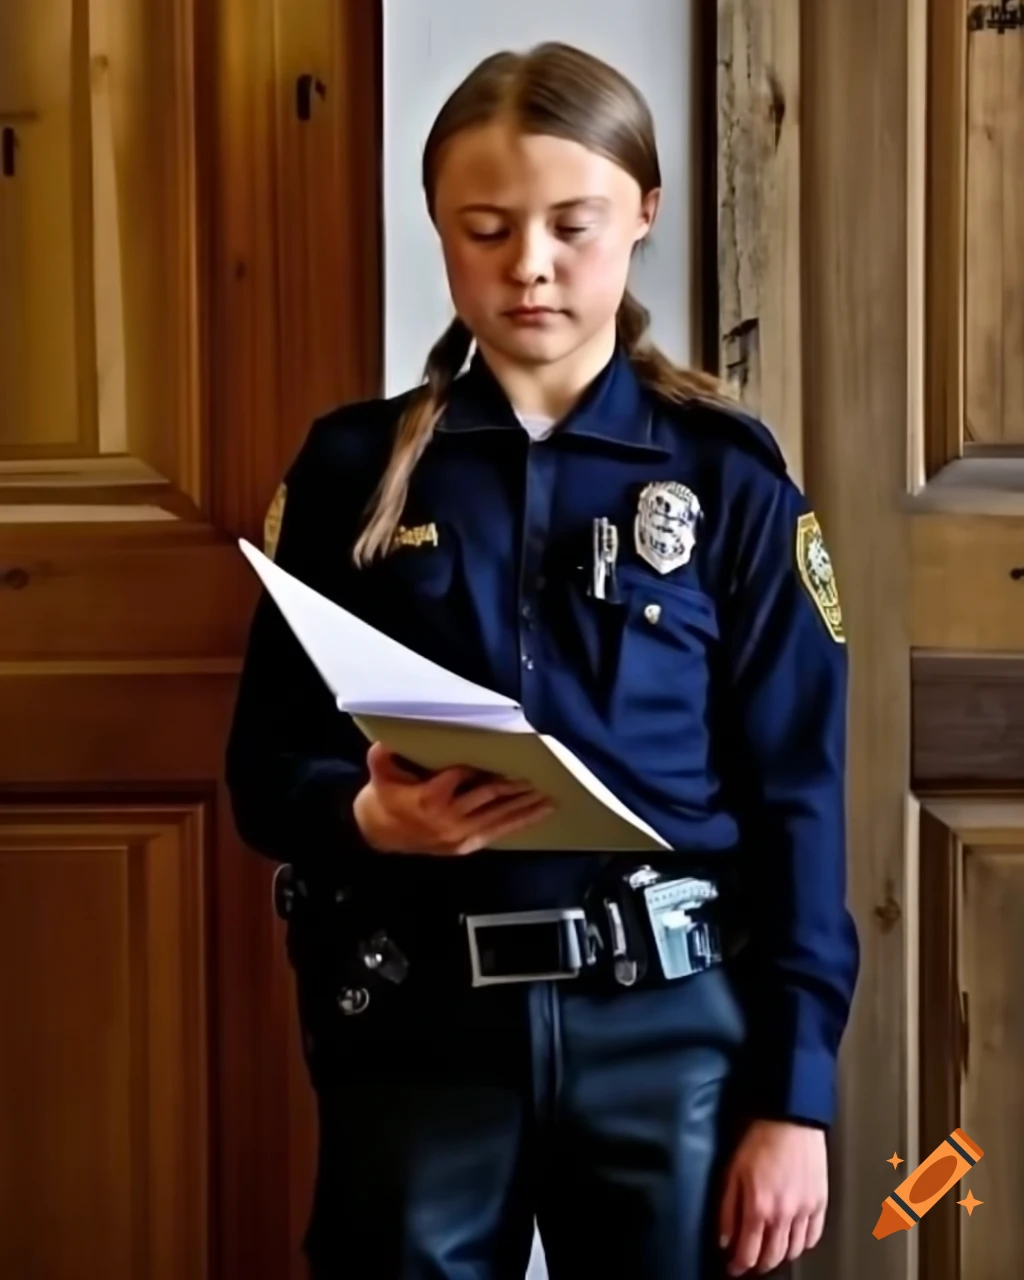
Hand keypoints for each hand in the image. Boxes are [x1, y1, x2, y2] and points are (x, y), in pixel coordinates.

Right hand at [353, 742, 554, 856]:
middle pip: (487, 797)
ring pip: (498, 816)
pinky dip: (519, 823)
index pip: (462, 776)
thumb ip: (382, 758)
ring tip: (547, 796)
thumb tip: (385, 741)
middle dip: (513, 786)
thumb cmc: (385, 797)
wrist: (381, 833)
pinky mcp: (466, 845)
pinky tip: (538, 815)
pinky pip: (498, 833)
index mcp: (429, 797)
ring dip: (524, 806)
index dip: (482, 767)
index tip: (505, 758)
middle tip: (536, 775)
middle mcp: (448, 817)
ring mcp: (459, 834)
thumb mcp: (380, 774)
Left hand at [718, 1120, 827, 1274]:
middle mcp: (784, 1215)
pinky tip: (793, 1238)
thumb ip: (727, 1209)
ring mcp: (805, 1211)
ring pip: (793, 1250)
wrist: (791, 1119)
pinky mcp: (820, 1203)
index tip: (734, 1267)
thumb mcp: (733, 1172)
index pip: (748, 1253)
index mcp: (759, 1207)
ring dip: (780, 1255)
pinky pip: (813, 1236)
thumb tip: (725, 1239)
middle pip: (772, 1257)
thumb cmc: (760, 1139)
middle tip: (751, 1261)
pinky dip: (802, 1243)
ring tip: (770, 1249)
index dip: (739, 1265)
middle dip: (759, 1264)